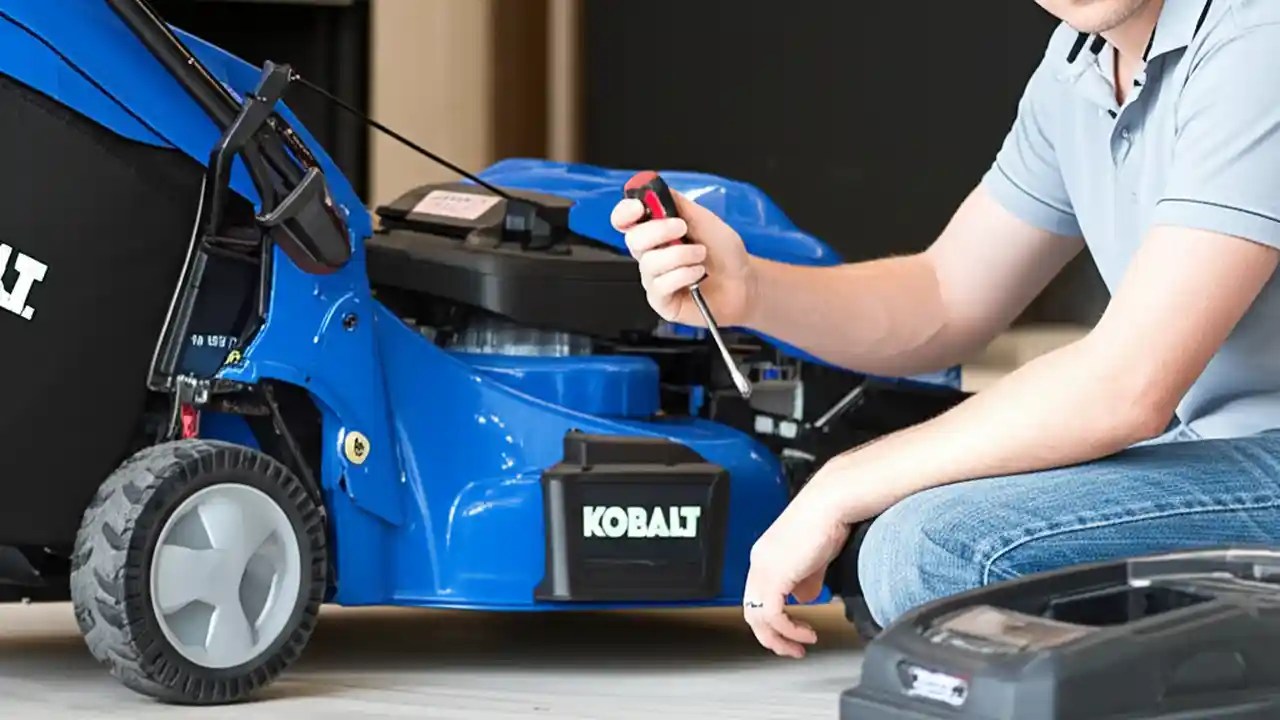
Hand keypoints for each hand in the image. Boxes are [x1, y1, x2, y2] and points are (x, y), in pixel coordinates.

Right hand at [610, 189, 756, 327]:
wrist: (744, 282)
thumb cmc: (725, 254)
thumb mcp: (705, 219)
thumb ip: (678, 203)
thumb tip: (655, 187)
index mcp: (656, 232)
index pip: (625, 220)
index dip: (625, 212)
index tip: (639, 208)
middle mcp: (651, 254)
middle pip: (633, 239)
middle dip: (659, 231)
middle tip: (683, 229)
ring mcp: (654, 278)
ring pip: (649, 263)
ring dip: (680, 256)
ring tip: (700, 257)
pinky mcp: (661, 301)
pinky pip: (660, 286)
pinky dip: (682, 275)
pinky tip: (697, 274)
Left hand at [741, 487, 854, 658]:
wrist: (832, 501)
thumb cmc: (828, 519)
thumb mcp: (815, 557)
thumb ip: (807, 579)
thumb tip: (804, 599)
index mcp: (765, 555)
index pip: (757, 597)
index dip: (772, 620)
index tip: (791, 633)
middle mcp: (759, 561)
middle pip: (752, 612)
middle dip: (772, 637)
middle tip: (791, 649)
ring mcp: (764, 567)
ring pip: (758, 617)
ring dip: (780, 638)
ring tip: (800, 646)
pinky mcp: (775, 574)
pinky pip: (772, 614)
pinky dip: (788, 630)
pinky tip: (805, 633)